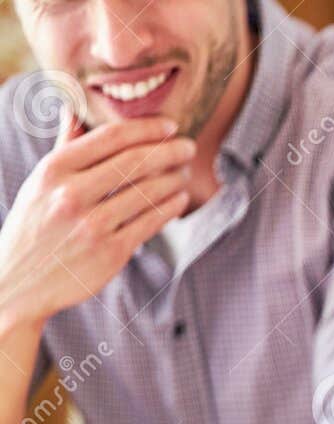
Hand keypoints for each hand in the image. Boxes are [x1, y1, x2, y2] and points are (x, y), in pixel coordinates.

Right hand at [0, 116, 193, 331]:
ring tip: (184, 173)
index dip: (145, 129)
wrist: (20, 279)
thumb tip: (75, 109)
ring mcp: (92, 225)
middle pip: (134, 163)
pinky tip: (179, 199)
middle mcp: (71, 194)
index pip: (109, 138)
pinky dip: (170, 207)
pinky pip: (150, 223)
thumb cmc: (36, 224)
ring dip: (174, 179)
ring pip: (147, 192)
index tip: (169, 125)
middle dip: (168, 151)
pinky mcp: (111, 252)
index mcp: (54, 170)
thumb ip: (64, 147)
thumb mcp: (40, 182)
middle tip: (188, 147)